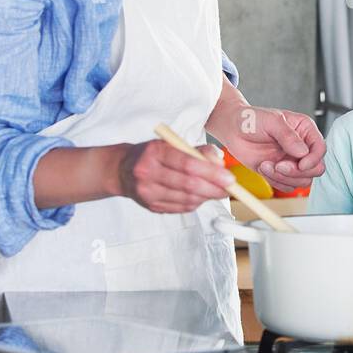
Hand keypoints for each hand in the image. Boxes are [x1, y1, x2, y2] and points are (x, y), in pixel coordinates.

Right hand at [113, 141, 234, 213]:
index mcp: (154, 152)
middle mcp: (147, 172)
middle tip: (229, 188)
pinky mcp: (151, 206)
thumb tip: (220, 162)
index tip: (229, 178)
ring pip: (186, 199)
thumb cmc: (152, 154)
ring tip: (217, 191)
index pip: (187, 164)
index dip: (211, 173)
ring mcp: (147, 192)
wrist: (122, 170)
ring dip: (206, 196)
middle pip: (188, 184)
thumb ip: (198, 151)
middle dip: (214, 188)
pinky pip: (180, 208)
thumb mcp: (172, 144)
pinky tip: (200, 196)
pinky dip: (195, 203)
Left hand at [212, 104, 326, 192]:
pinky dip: (275, 181)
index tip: (300, 164)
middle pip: (316, 168)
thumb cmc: (252, 120)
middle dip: (297, 172)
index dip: (313, 159)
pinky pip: (287, 186)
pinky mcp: (280, 172)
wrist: (233, 130)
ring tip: (266, 165)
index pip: (320, 149)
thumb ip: (288, 136)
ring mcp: (292, 161)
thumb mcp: (271, 121)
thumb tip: (303, 152)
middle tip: (279, 166)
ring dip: (284, 178)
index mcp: (305, 130)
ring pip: (303, 180)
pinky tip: (263, 167)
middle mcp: (301, 146)